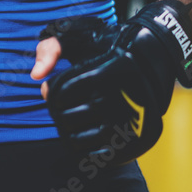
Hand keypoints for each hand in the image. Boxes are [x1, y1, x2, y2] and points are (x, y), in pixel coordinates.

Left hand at [36, 2, 191, 164]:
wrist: (154, 60)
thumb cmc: (107, 48)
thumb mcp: (80, 36)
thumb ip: (51, 48)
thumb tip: (37, 76)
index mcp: (112, 70)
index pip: (62, 91)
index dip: (53, 90)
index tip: (55, 88)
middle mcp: (124, 97)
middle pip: (67, 117)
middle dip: (58, 112)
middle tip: (62, 106)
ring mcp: (132, 122)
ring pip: (77, 139)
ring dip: (68, 131)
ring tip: (72, 119)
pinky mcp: (137, 141)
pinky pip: (96, 156)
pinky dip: (84, 148)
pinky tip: (84, 133)